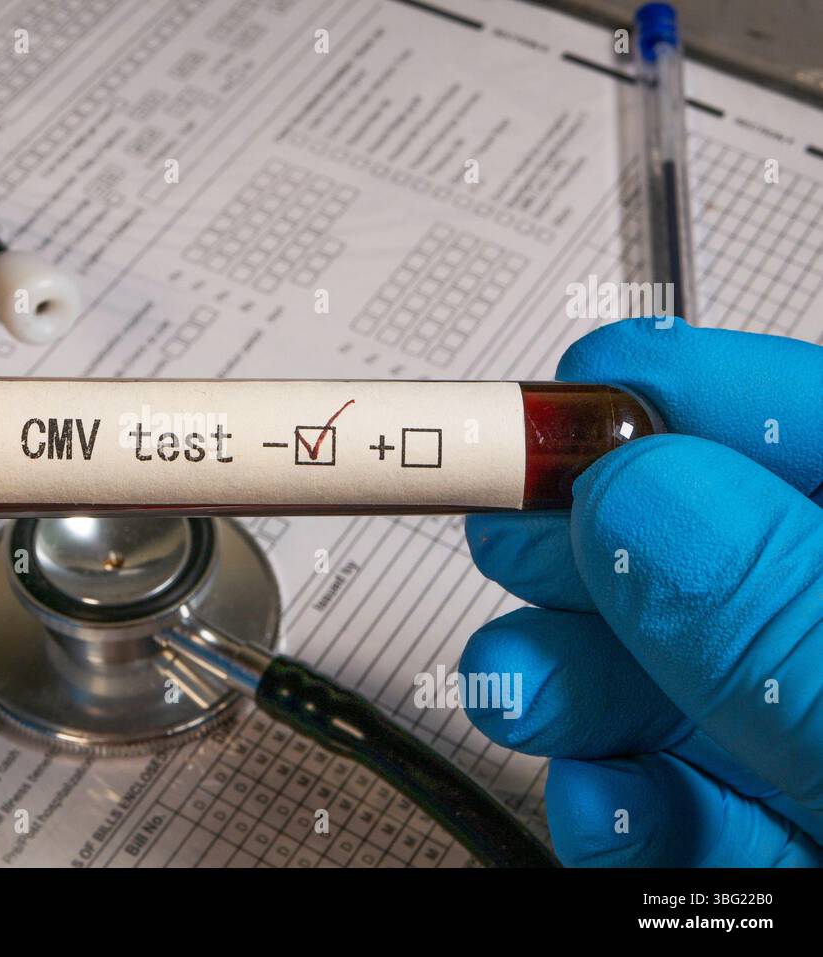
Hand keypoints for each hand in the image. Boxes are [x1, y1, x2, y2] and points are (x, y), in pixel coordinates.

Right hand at [463, 317, 822, 865]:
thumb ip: (804, 632)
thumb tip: (650, 494)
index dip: (694, 401)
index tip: (563, 399)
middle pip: (739, 551)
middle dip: (607, 545)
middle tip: (511, 541)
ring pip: (694, 680)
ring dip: (591, 682)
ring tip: (537, 695)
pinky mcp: (791, 846)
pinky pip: (698, 803)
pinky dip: (630, 802)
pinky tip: (617, 806)